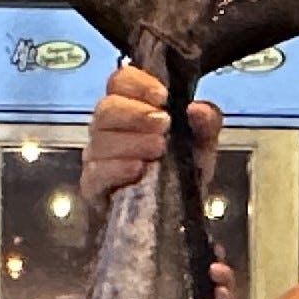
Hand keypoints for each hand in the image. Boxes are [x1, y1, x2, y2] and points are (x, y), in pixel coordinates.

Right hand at [81, 64, 221, 217]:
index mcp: (131, 108)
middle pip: (106, 107)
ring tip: (158, 150)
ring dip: (132, 141)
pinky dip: (117, 168)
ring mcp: (97, 157)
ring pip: (100, 139)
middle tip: (163, 126)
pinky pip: (96, 172)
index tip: (162, 97)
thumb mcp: (202, 146)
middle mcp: (109, 129)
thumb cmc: (180, 174)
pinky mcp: (92, 187)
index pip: (120, 80)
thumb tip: (197, 110)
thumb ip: (206, 124)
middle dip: (136, 113)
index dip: (138, 83)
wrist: (173, 218)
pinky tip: (138, 170)